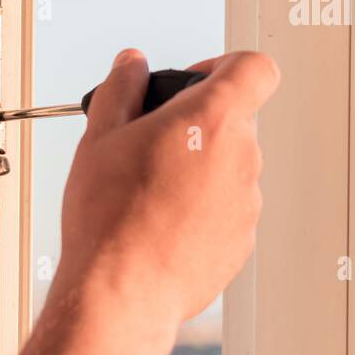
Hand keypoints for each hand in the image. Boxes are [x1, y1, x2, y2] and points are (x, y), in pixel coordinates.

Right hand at [52, 48, 279, 327]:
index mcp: (212, 119)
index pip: (254, 68)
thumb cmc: (109, 217)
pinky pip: (226, 209)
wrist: (121, 290)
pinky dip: (200, 209)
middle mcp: (242, 157)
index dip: (224, 67)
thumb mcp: (100, 136)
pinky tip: (159, 224)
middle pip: (235, 120)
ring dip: (197, 170)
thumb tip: (130, 64)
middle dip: (196, 125)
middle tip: (149, 145)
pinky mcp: (242, 242)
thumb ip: (120, 87)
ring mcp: (246, 203)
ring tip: (147, 193)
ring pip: (228, 167)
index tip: (191, 85)